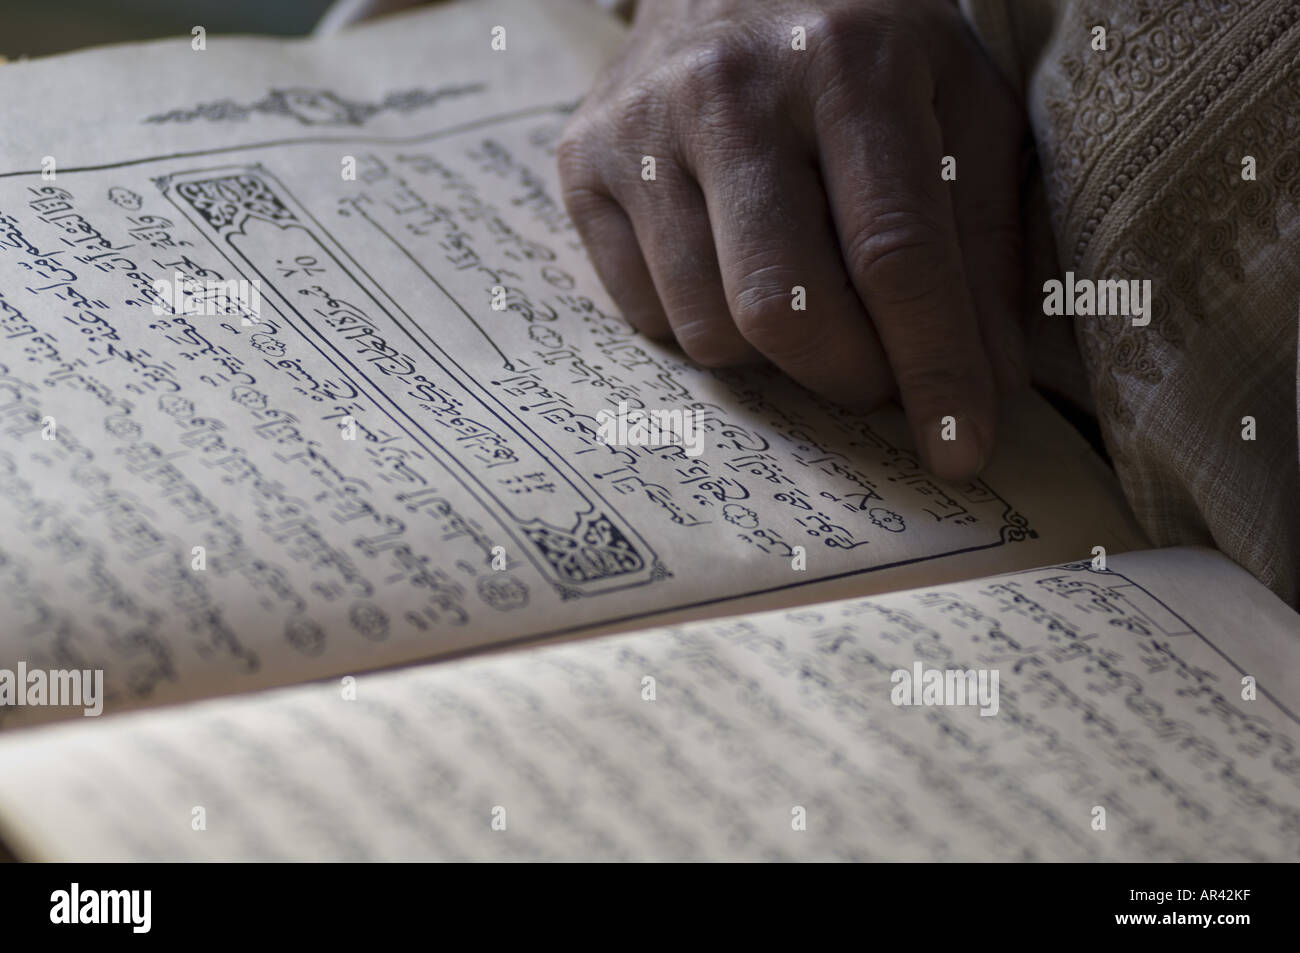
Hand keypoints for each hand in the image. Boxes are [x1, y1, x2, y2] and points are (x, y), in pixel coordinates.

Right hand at [558, 0, 1027, 480]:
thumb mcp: (961, 108)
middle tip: (877, 375)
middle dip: (847, 376)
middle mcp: (729, 91)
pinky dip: (703, 323)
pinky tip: (731, 265)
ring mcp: (640, 127)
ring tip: (805, 297)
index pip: (895, 254)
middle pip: (782, 309)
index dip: (934, 367)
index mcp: (849, 62)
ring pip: (708, 328)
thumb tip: (984, 383)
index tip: (962, 451)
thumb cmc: (868, 46)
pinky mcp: (582, 163)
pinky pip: (646, 313)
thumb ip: (981, 241)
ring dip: (774, 355)